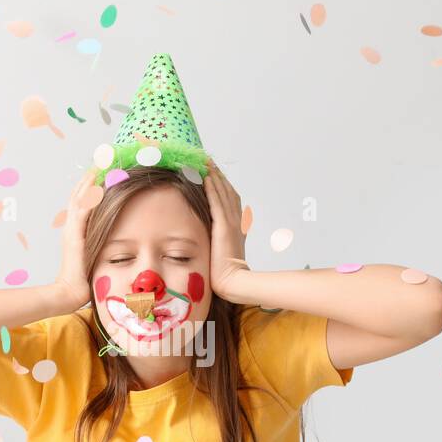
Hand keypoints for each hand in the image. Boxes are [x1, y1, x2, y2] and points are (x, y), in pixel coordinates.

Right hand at [54, 167, 101, 308]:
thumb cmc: (84, 279)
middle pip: (79, 195)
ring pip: (80, 199)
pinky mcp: (75, 237)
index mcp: (76, 229)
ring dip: (89, 182)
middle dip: (90, 177)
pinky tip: (97, 186)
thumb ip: (101, 244)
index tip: (102, 170)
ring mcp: (72, 230)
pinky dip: (89, 198)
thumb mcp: (94, 255)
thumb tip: (118, 240)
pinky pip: (82, 213)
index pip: (83, 202)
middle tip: (100, 160)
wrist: (70, 292)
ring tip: (99, 166)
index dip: (91, 186)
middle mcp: (72, 226)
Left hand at [203, 157, 251, 301]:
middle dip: (216, 174)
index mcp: (236, 225)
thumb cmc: (224, 273)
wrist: (233, 282)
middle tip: (206, 158)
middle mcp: (236, 220)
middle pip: (227, 190)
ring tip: (204, 161)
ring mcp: (231, 222)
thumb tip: (206, 236)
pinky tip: (205, 176)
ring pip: (223, 192)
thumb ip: (215, 240)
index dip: (221, 183)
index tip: (211, 170)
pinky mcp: (224, 226)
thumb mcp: (220, 252)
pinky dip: (212, 187)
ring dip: (214, 175)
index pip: (229, 198)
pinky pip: (217, 202)